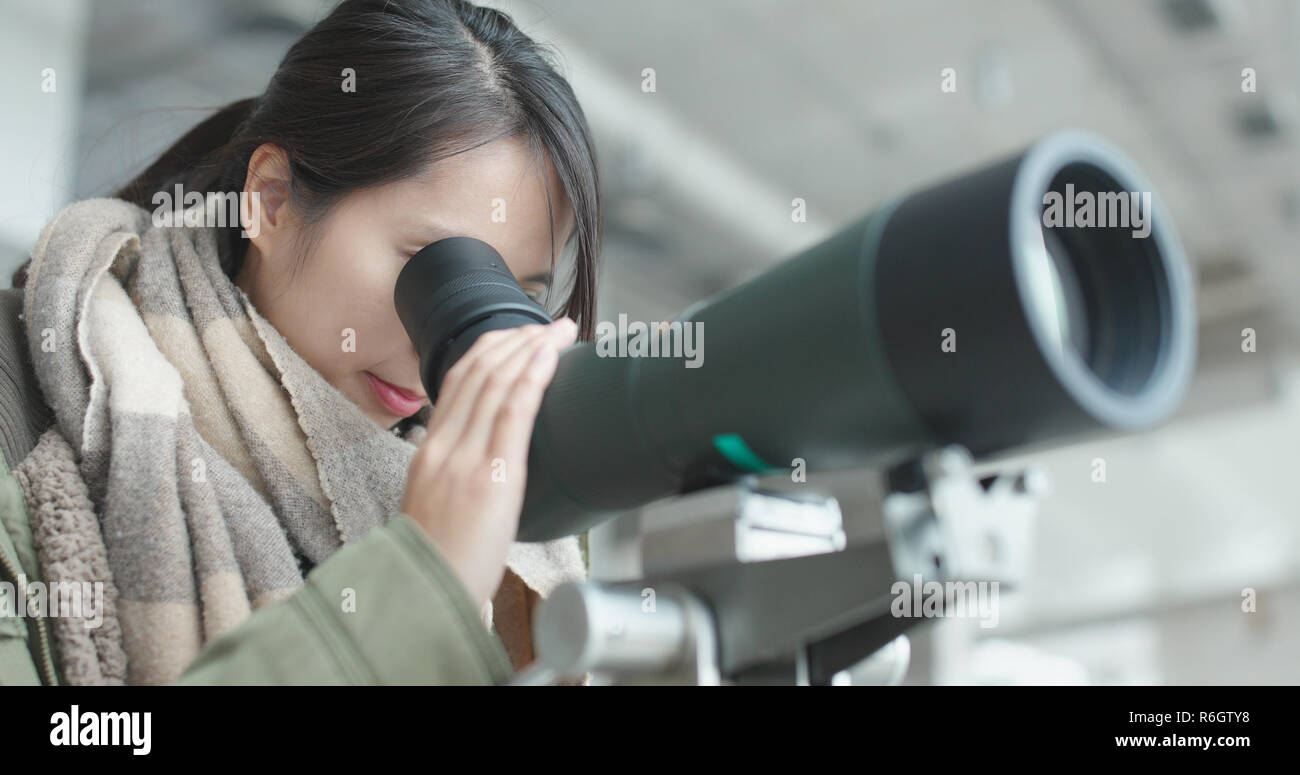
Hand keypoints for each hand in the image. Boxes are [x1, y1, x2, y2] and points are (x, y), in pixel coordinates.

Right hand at [400, 318, 577, 608]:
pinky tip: (550, 357)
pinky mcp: (491, 475)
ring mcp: (465, 457)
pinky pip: (512, 412)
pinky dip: (532, 376)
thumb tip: (490, 461)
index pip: (458, 381)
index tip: (518, 336)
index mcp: (430, 450)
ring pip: (496, 382)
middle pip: (478, 371)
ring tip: (560, 331)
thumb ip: (458, 475)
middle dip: (517, 339)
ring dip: (531, 348)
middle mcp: (444, 445)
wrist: (425, 592)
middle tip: (550, 324)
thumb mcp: (439, 506)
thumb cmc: (439, 560)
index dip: (491, 350)